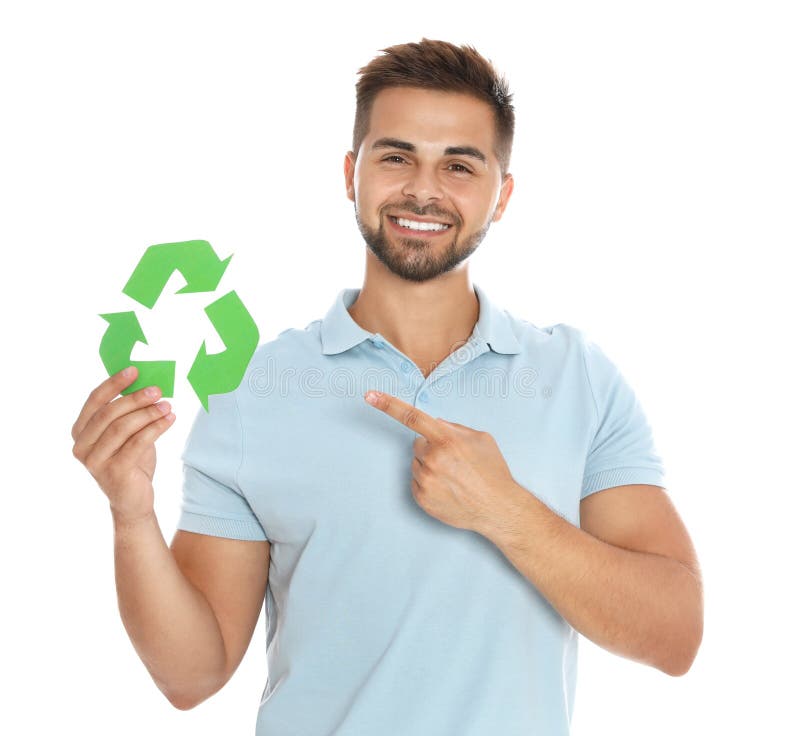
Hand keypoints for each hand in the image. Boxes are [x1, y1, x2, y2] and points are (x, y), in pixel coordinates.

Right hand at [71, 366, 175, 523]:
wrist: (133, 501)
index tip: (134, 370)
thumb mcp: (127, 434)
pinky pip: (137, 443)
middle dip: (135, 398)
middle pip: (109, 413)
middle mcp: (81, 446)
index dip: (113, 384)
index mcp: (80, 432)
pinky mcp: (113, 472)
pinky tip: (170, 419)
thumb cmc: (130, 461)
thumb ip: (128, 413)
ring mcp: (95, 461)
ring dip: (148, 413)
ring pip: (123, 428)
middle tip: (157, 390)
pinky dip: (156, 428)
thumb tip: (146, 383)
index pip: (94, 401)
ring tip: (167, 405)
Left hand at [364, 390, 521, 532]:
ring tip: (454, 478)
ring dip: (430, 466)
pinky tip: (448, 489)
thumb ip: (454, 427)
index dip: (388, 404)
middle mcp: (432, 459)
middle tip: (454, 461)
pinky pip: (416, 482)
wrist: (498, 508)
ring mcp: (425, 480)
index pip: (412, 417)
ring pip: (417, 464)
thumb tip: (435, 423)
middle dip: (431, 448)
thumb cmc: (492, 472)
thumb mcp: (480, 439)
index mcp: (446, 440)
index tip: (370, 395)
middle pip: (418, 444)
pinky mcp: (421, 499)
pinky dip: (429, 483)